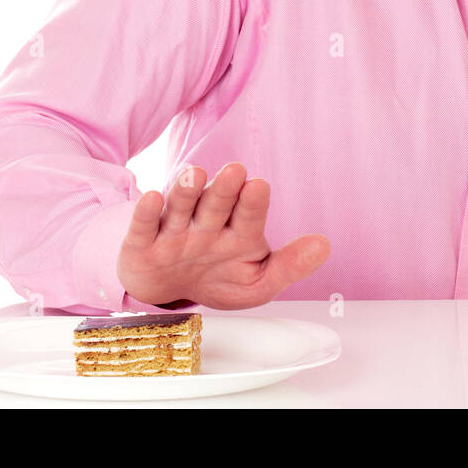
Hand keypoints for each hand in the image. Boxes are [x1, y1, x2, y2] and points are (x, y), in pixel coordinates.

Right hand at [117, 162, 329, 309]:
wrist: (170, 295)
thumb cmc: (219, 279)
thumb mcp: (258, 282)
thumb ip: (290, 265)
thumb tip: (324, 245)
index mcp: (239, 232)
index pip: (249, 214)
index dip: (253, 201)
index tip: (259, 186)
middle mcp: (208, 225)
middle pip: (217, 204)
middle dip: (225, 189)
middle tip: (235, 172)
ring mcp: (175, 232)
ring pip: (181, 207)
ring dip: (186, 191)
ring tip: (194, 176)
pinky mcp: (143, 245)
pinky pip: (144, 227)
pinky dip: (146, 214)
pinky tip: (152, 198)